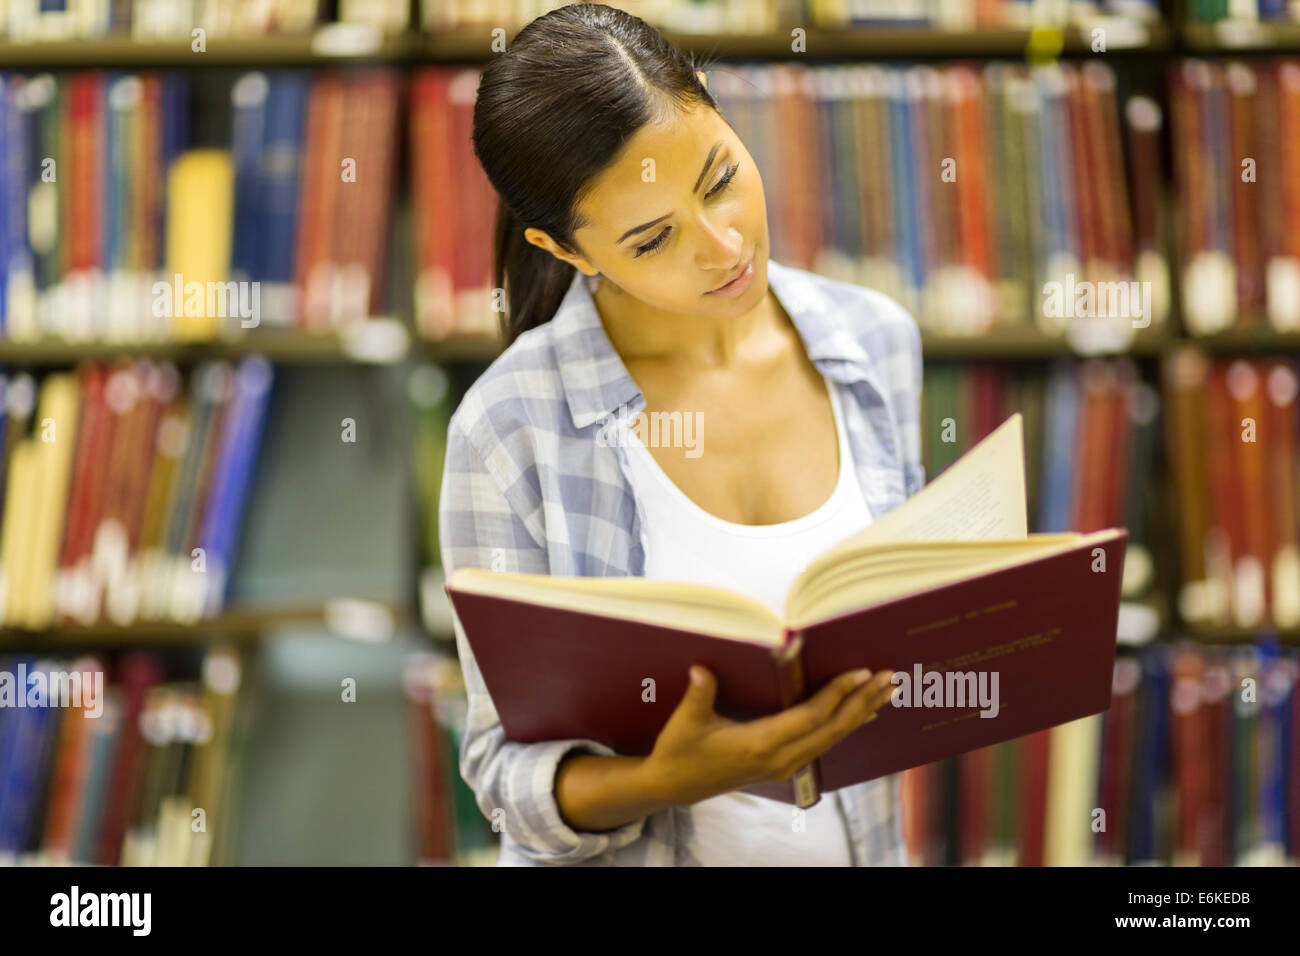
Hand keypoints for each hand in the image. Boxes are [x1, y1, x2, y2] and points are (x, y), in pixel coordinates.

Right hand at [642, 665, 895, 805]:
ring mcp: (784, 765)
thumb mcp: (686, 723)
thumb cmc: (679, 752)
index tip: (860, 673)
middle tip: (889, 678)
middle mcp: (780, 758)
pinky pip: (823, 743)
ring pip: (832, 738)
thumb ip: (699, 695)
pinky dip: (845, 726)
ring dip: (860, 713)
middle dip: (862, 702)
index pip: (811, 717)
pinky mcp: (782, 765)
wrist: (675, 786)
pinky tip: (861, 715)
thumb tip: (702, 668)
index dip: (837, 694)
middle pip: (832, 729)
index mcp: (761, 745)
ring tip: (885, 692)